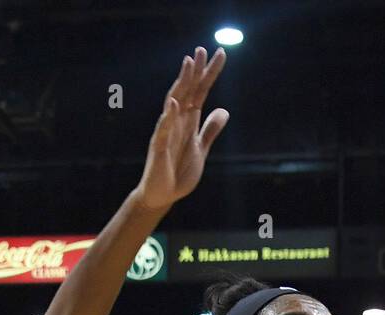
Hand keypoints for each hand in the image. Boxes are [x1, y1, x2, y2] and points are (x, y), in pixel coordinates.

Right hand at [136, 48, 228, 210]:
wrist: (162, 195)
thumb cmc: (178, 171)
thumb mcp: (200, 148)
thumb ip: (210, 130)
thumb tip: (225, 111)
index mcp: (189, 121)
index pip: (201, 91)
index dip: (210, 74)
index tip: (220, 53)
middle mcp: (177, 121)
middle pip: (187, 91)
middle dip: (195, 71)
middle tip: (202, 48)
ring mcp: (166, 133)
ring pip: (174, 103)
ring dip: (181, 83)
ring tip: (188, 64)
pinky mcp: (159, 149)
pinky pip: (163, 130)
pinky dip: (168, 117)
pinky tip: (173, 103)